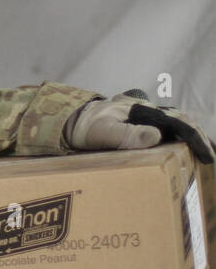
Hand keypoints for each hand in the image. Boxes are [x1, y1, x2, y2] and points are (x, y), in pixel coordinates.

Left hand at [65, 90, 213, 163]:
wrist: (67, 121)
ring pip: (176, 123)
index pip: (178, 122)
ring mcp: (143, 116)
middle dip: (200, 138)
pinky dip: (178, 138)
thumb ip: (125, 135)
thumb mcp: (101, 132)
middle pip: (182, 121)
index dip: (195, 139)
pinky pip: (165, 129)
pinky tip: (182, 150)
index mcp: (142, 110)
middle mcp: (146, 111)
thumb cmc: (83, 127)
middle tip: (210, 157)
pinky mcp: (138, 125)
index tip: (206, 156)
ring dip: (191, 137)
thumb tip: (156, 136)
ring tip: (204, 153)